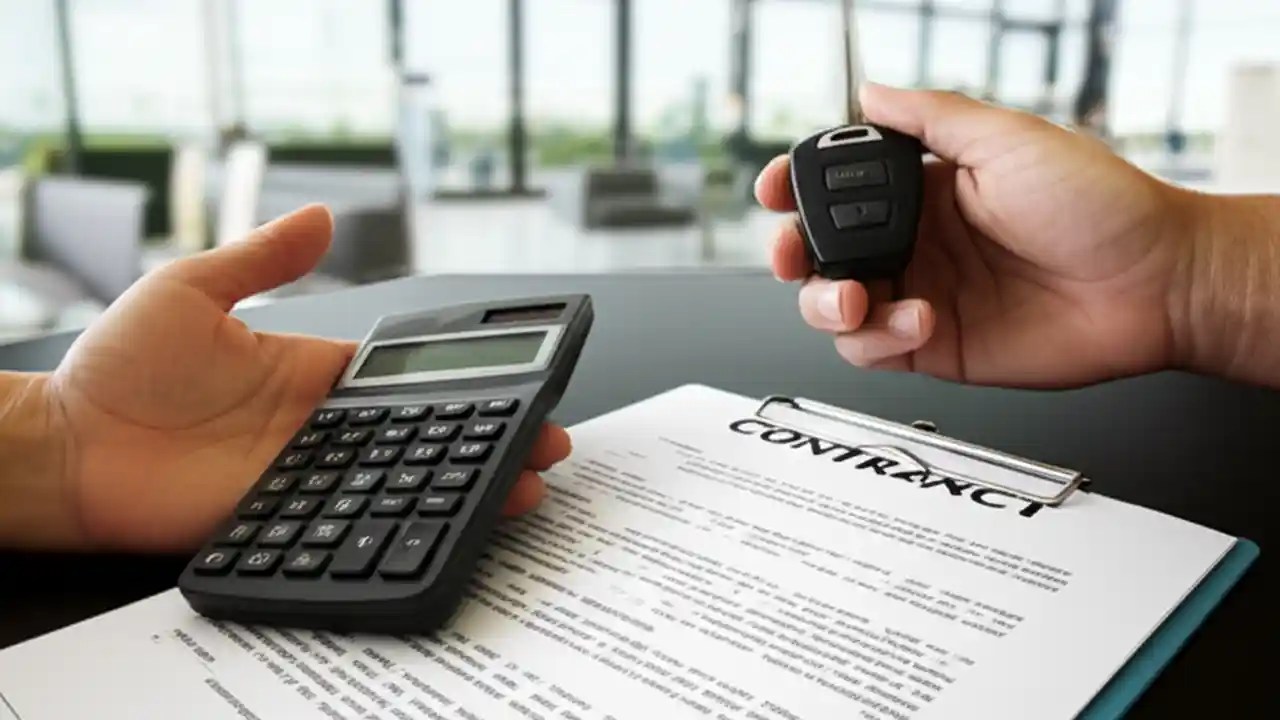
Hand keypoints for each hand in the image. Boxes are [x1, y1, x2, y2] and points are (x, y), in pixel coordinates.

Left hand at [40, 205, 568, 551]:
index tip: (516, 383)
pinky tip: (449, 526)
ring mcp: (305, 478)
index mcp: (312, 371)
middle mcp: (319, 428)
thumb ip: (261, 259)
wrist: (63, 448)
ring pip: (400, 484)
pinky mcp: (282, 522)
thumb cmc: (117, 365)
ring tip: (522, 488)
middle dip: (488, 440)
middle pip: (421, 436)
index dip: (465, 383)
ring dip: (463, 487)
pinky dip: (401, 527)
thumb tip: (321, 215)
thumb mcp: (191, 291)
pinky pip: (352, 525)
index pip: (407, 377)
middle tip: (545, 443)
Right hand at [756, 83, 1200, 387]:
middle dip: (791, 253)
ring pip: (833, 305)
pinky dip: (876, 339)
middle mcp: (916, 242)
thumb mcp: (1007, 139)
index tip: (773, 188)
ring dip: (825, 302)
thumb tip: (870, 92)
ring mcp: (921, 295)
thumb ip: (929, 118)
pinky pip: (872, 350)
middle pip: (820, 252)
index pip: (838, 188)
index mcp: (926, 188)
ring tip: (854, 297)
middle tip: (793, 255)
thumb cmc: (1100, 205)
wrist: (1155, 283)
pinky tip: (916, 319)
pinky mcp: (934, 347)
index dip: (795, 188)